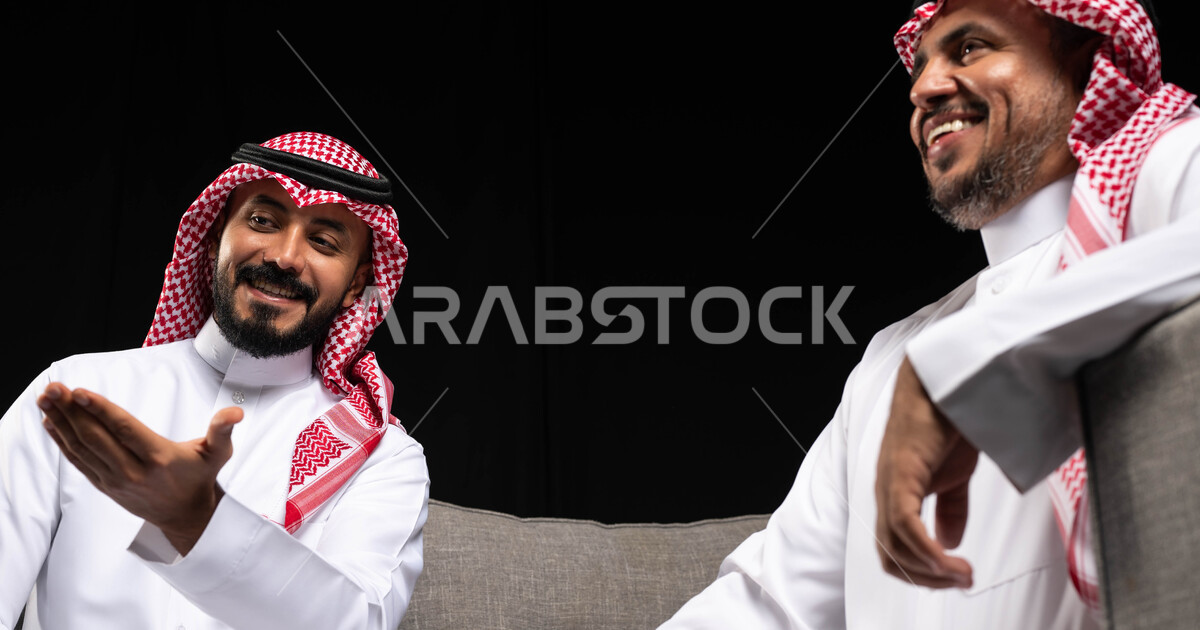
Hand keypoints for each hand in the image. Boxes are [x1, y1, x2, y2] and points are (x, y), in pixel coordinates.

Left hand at [38, 382, 242, 554]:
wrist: (187, 517)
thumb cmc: (200, 478)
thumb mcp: (218, 453)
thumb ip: (222, 429)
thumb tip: (235, 412)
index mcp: (160, 458)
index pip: (124, 429)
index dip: (100, 410)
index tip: (79, 393)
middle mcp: (134, 471)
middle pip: (96, 437)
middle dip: (71, 411)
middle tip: (53, 388)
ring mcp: (117, 481)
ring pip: (83, 448)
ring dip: (61, 423)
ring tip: (45, 400)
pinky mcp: (106, 486)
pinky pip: (80, 462)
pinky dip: (63, 442)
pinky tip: (52, 424)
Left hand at [875, 357, 977, 588]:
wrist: (944, 381)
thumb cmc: (947, 419)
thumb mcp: (955, 474)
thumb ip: (951, 507)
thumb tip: (949, 541)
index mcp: (896, 494)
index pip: (895, 550)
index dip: (922, 573)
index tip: (955, 579)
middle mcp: (886, 492)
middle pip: (892, 556)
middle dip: (927, 579)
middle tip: (962, 582)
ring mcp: (890, 483)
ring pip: (896, 546)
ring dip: (932, 570)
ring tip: (963, 575)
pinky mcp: (900, 474)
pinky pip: (905, 525)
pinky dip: (928, 550)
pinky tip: (951, 558)